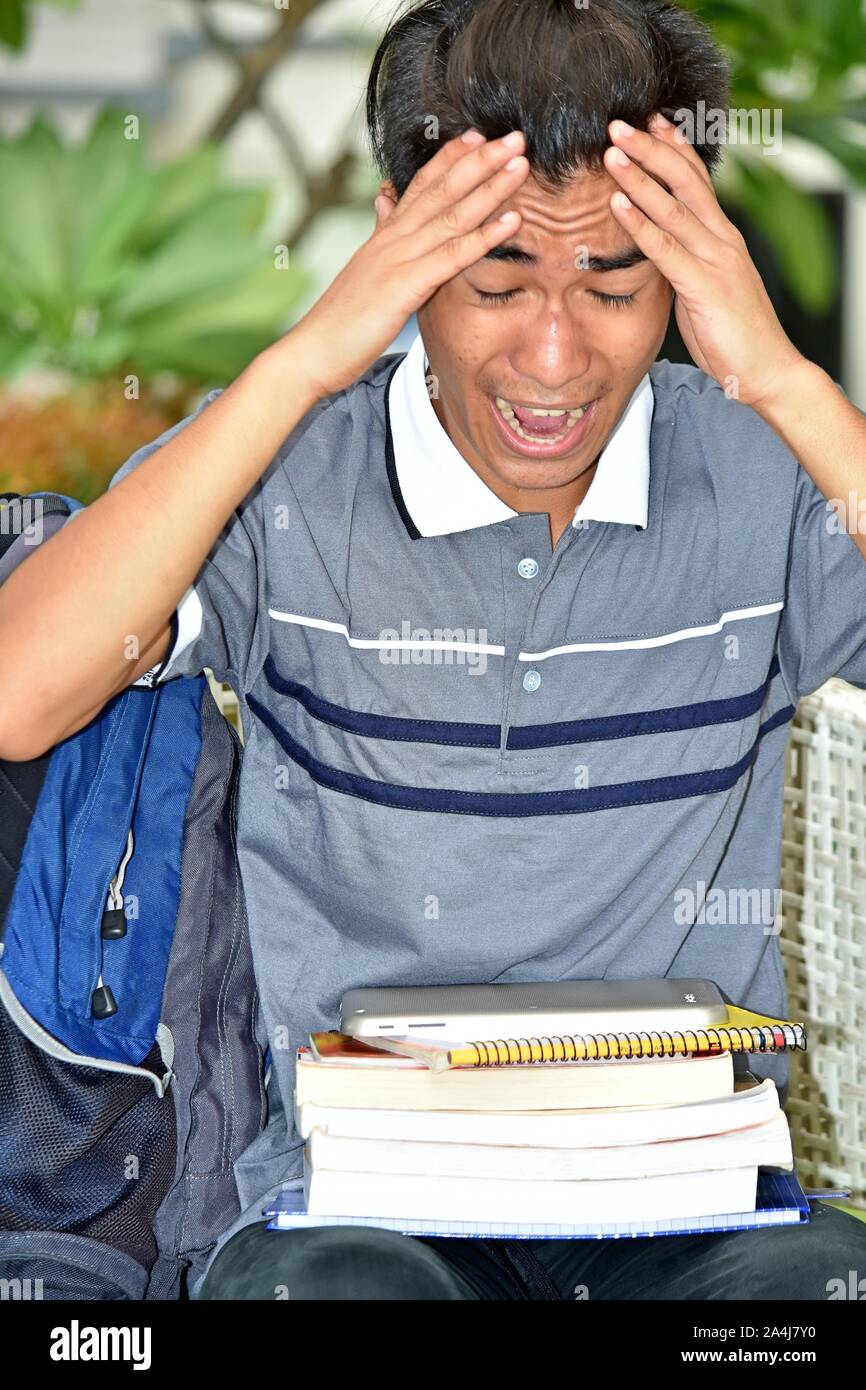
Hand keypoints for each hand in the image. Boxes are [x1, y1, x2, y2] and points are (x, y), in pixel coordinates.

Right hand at [287, 130, 529, 398]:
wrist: (313, 352)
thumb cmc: (340, 322)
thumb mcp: (364, 273)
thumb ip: (380, 237)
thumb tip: (384, 206)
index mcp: (384, 235)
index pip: (420, 185)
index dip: (449, 159)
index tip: (476, 136)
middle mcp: (392, 238)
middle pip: (441, 188)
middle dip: (480, 160)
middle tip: (515, 137)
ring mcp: (398, 259)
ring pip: (452, 214)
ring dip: (490, 187)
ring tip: (521, 164)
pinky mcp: (405, 286)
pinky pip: (452, 256)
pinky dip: (484, 236)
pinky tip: (512, 220)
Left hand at [604, 115, 804, 411]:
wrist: (766, 370)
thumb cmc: (733, 335)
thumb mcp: (704, 290)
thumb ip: (684, 264)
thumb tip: (656, 252)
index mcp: (722, 237)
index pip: (697, 180)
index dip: (673, 148)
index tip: (650, 121)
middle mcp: (722, 239)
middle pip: (684, 180)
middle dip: (651, 149)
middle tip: (618, 123)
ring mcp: (715, 259)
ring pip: (673, 207)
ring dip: (639, 177)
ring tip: (611, 152)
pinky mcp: (704, 286)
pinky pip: (666, 249)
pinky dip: (640, 224)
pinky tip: (618, 205)